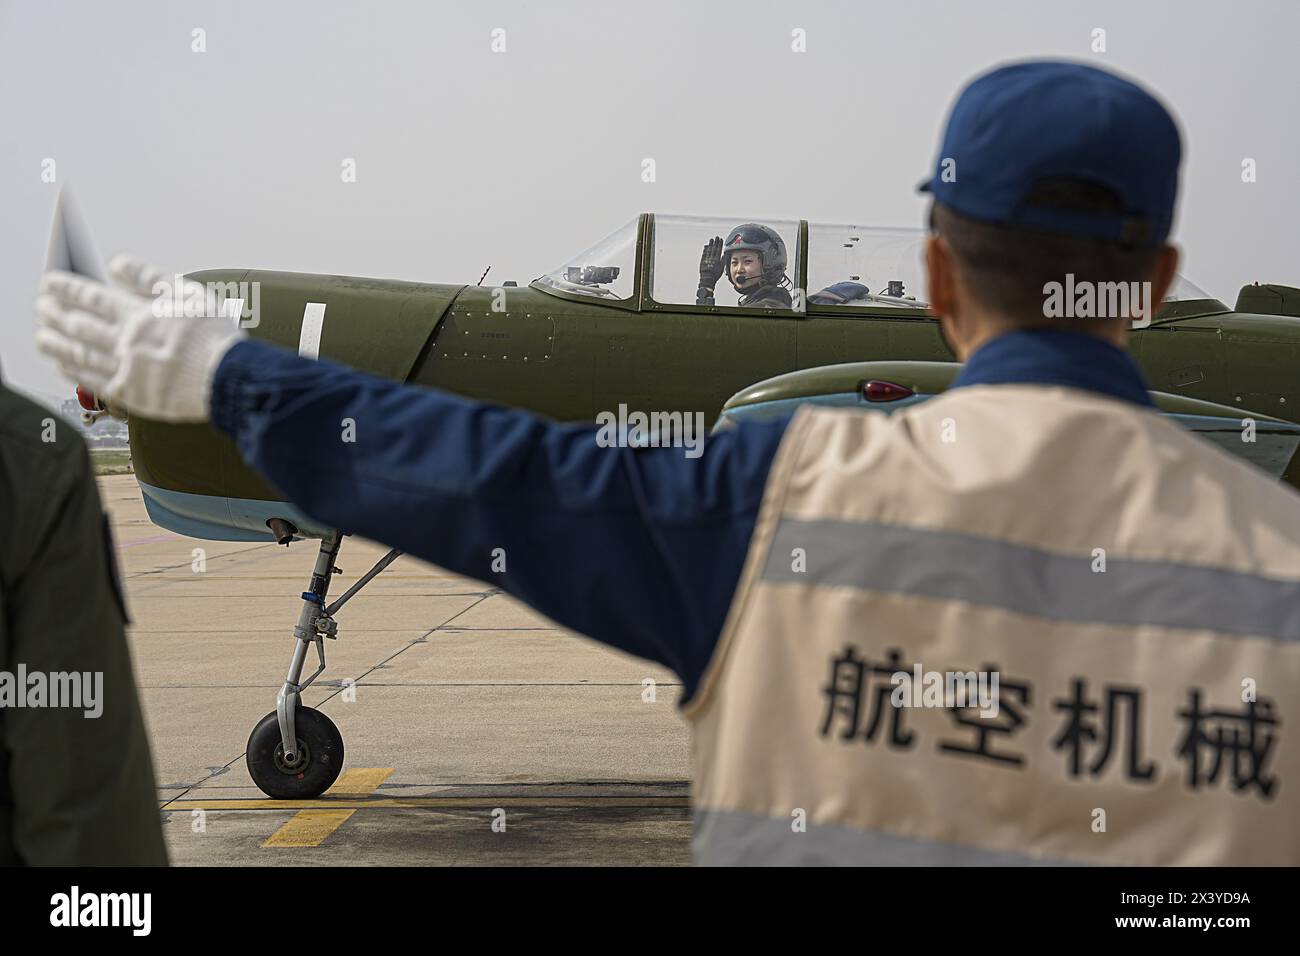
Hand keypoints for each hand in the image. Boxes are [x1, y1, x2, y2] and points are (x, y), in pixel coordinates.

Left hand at [34, 256, 246, 422]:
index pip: (92, 297)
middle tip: (41, 308)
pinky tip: (64, 367)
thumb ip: (150, 278)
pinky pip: (93, 382)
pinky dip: (74, 372)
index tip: (50, 283)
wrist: (228, 379)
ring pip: (80, 353)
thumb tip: (118, 265)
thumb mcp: (189, 294)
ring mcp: (125, 368)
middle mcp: (125, 341)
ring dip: (57, 343)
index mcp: (138, 314)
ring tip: (42, 337)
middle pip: (79, 325)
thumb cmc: (215, 338)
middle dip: (55, 314)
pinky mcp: (131, 393)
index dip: (67, 289)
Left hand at [698, 236, 723, 288]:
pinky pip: (704, 253)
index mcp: (717, 259)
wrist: (707, 279)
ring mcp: (707, 259)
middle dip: (715, 242)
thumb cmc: (714, 275)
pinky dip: (705, 249)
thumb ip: (723, 260)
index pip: (719, 250)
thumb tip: (724, 254)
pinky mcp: (702, 261)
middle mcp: (712, 258)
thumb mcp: (721, 268)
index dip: (720, 244)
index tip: (720, 239)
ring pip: (709, 250)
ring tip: (711, 240)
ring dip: (710, 244)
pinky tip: (706, 246)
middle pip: (714, 248)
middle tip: (716, 237)